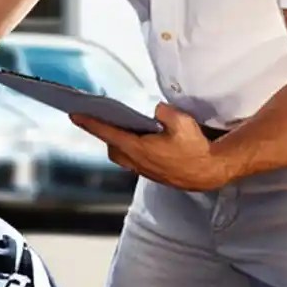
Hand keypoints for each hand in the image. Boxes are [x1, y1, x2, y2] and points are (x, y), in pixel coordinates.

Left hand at [70, 103, 233, 191]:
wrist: (212, 172)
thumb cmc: (197, 148)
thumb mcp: (182, 122)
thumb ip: (165, 112)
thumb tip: (156, 111)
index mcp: (139, 148)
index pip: (107, 133)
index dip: (89, 123)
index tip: (74, 115)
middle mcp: (138, 162)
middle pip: (112, 148)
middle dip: (105, 134)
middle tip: (100, 120)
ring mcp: (146, 171)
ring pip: (123, 157)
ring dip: (119, 144)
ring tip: (123, 130)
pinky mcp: (155, 175)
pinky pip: (135, 163)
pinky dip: (132, 152)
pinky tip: (143, 143)